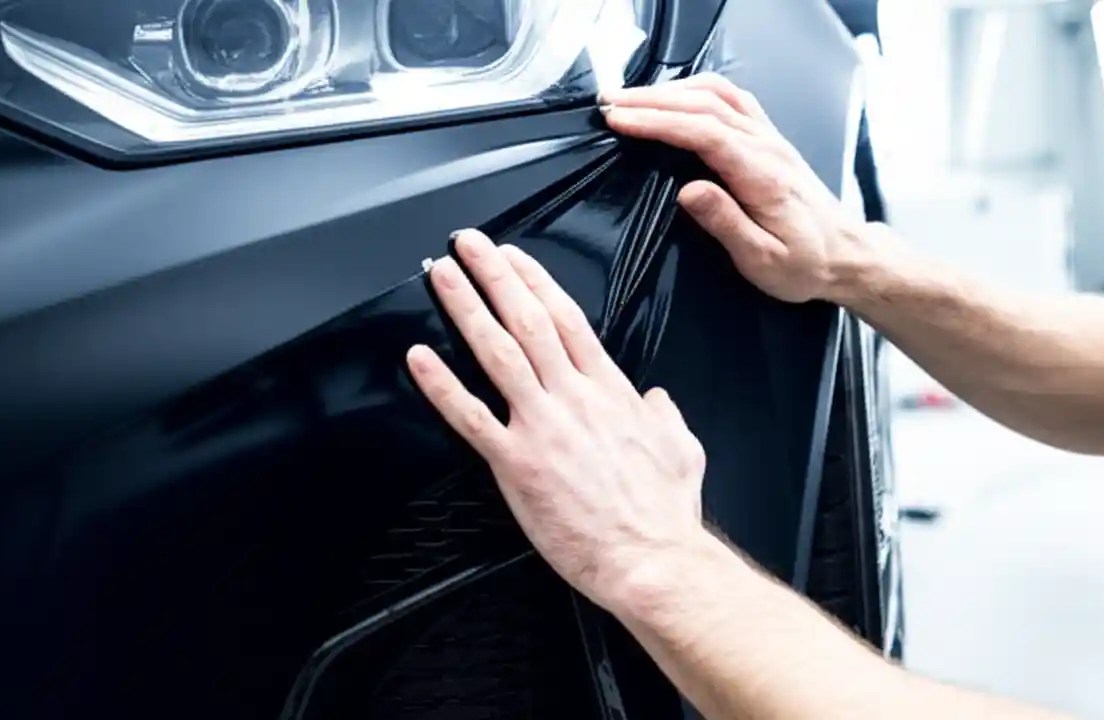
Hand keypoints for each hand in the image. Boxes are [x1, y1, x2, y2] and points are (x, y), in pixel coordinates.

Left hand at [406, 229, 711, 612]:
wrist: (654, 559)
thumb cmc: (665, 513)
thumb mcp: (682, 448)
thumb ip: (665, 414)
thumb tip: (658, 399)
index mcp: (611, 391)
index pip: (567, 319)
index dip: (535, 281)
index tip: (513, 257)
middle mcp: (574, 399)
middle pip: (528, 320)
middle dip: (494, 275)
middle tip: (467, 244)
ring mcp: (544, 428)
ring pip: (498, 353)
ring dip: (466, 309)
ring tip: (441, 276)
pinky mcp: (518, 465)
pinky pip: (471, 417)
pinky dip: (442, 385)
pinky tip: (420, 358)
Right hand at [600, 73, 885, 304]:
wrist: (846, 255)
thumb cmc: (805, 265)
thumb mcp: (764, 260)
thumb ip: (726, 223)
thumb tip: (687, 191)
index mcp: (762, 174)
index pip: (703, 133)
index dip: (658, 122)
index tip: (620, 120)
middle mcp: (766, 146)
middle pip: (705, 104)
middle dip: (652, 100)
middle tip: (608, 105)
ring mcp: (770, 137)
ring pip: (718, 94)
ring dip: (672, 90)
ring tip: (631, 98)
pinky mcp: (769, 139)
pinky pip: (732, 99)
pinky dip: (697, 90)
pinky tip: (676, 96)